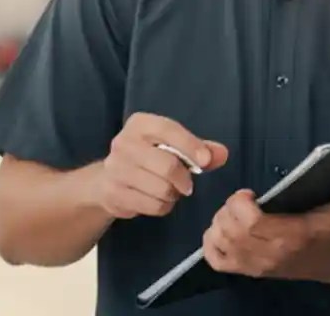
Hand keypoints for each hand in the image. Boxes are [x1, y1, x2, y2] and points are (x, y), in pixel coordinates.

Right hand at [95, 112, 228, 218]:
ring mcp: (115, 169)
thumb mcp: (171, 146)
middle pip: (167, 166)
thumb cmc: (148, 157)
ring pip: (162, 189)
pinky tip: (156, 199)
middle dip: (184, 179)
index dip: (190, 145)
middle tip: (187, 184)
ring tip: (168, 190)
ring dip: (173, 194)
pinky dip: (163, 206)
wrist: (108, 179)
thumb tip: (222, 153)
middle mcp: (124, 143)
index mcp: (140, 124)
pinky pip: (153, 205)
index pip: (167, 130)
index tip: (205, 161)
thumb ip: (199, 149)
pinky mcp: (114, 193)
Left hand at [204, 180, 329, 281]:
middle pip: (231, 232)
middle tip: (240, 201)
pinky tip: (222, 230)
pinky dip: (211, 244)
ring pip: (221, 244)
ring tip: (233, 212)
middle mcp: (269, 255)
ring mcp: (257, 266)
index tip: (249, 193)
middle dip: (228, 210)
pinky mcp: (249, 271)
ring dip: (219, 222)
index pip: (251, 225)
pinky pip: (217, 262)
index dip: (240, 204)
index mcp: (290, 238)